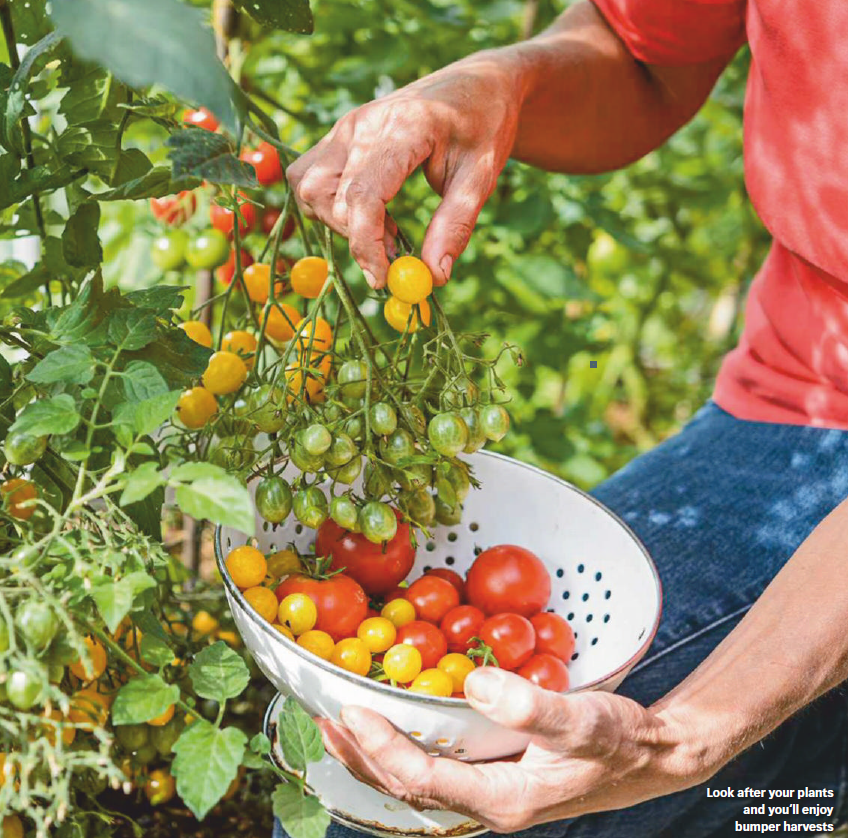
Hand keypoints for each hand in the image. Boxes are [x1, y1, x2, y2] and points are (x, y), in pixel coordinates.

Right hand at [285, 49, 525, 288]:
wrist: (475, 85)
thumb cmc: (483, 127)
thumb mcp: (482, 177)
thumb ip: (456, 225)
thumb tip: (433, 276)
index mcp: (403, 127)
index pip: (362, 195)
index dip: (366, 245)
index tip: (386, 280)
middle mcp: (362, 123)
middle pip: (325, 195)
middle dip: (355, 238)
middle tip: (396, 256)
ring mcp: (345, 127)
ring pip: (308, 187)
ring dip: (337, 222)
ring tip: (386, 230)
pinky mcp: (339, 136)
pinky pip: (311, 178)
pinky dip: (331, 207)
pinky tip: (373, 214)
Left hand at [318, 667, 699, 831]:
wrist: (649, 758)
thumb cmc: (619, 743)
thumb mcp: (584, 722)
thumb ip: (533, 708)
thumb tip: (476, 685)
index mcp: (502, 799)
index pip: (423, 780)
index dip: (382, 748)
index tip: (351, 711)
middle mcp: (487, 802)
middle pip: (406, 787)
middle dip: (359, 757)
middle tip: (320, 719)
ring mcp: (488, 790)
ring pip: (415, 779)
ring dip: (373, 754)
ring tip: (339, 726)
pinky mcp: (493, 774)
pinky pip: (434, 766)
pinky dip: (403, 746)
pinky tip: (395, 724)